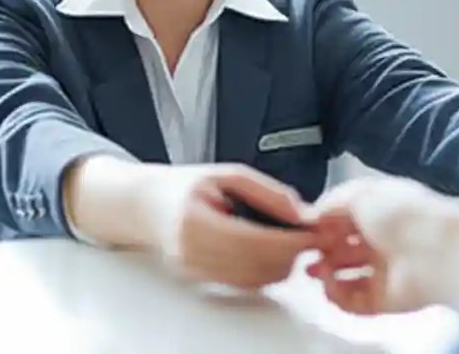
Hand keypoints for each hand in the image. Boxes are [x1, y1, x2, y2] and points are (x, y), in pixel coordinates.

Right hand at [135, 163, 320, 289]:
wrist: (145, 205)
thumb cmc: (182, 186)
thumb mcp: (226, 174)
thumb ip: (266, 192)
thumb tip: (301, 213)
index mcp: (195, 222)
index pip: (254, 241)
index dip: (290, 240)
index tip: (313, 231)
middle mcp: (191, 252)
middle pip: (257, 266)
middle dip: (291, 253)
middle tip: (308, 235)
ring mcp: (194, 271)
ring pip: (254, 280)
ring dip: (281, 265)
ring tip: (289, 240)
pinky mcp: (200, 281)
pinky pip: (243, 284)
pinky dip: (264, 271)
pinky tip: (269, 251)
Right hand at [307, 177, 458, 314]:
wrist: (434, 250)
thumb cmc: (404, 213)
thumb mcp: (360, 192)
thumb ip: (332, 201)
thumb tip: (314, 213)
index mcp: (381, 210)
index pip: (345, 218)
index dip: (323, 222)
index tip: (306, 225)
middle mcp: (383, 239)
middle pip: (343, 248)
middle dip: (321, 249)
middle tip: (308, 249)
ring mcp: (384, 270)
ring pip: (345, 277)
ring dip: (325, 274)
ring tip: (315, 269)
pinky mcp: (384, 298)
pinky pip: (353, 301)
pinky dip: (336, 294)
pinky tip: (330, 283)